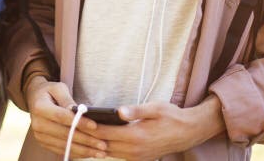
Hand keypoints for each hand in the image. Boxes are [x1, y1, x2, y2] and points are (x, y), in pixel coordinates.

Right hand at [25, 77, 107, 158]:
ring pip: (65, 146)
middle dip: (86, 140)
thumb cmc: (50, 91)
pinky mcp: (43, 143)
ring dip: (84, 150)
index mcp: (40, 107)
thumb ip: (67, 98)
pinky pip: (62, 150)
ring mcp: (39, 136)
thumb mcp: (58, 87)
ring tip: (101, 151)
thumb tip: (78, 110)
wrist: (35, 99)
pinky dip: (77, 153)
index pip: (62, 117)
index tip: (95, 126)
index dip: (79, 123)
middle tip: (103, 144)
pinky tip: (90, 153)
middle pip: (65, 134)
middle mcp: (37, 124)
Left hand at [91, 98, 224, 160]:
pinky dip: (108, 148)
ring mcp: (137, 156)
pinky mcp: (140, 158)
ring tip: (83, 132)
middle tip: (74, 126)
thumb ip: (136, 110)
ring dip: (97, 143)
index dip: (91, 127)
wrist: (188, 132)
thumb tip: (119, 111)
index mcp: (137, 136)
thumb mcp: (155, 108)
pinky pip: (119, 155)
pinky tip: (101, 139)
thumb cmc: (172, 117)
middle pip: (104, 145)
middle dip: (90, 136)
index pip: (106, 133)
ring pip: (110, 152)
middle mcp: (135, 150)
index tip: (78, 120)